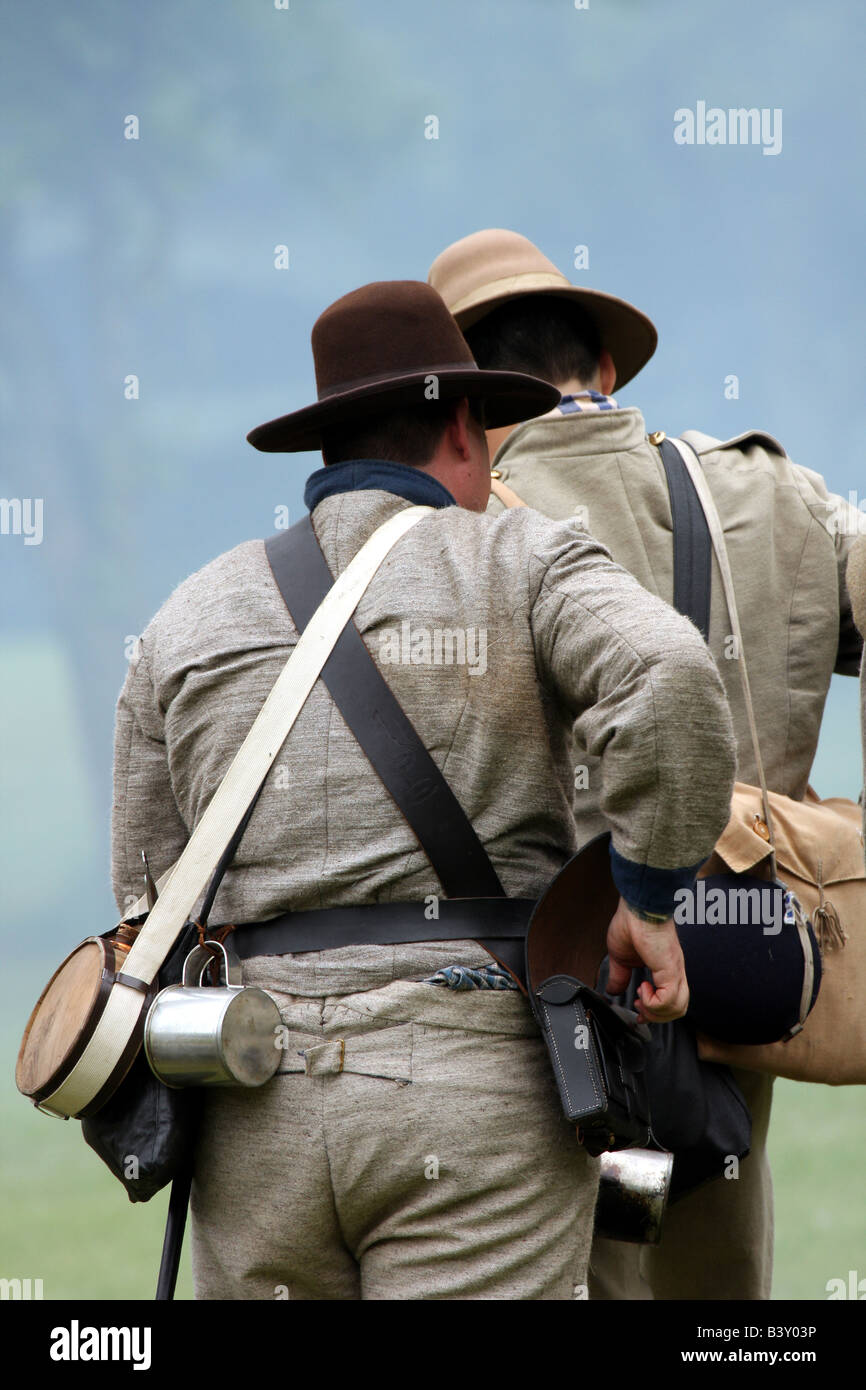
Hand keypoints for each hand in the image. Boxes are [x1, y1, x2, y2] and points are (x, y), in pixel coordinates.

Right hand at [605, 896, 688, 1022]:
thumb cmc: (632, 923)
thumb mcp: (620, 957)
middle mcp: (674, 972)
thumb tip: (612, 990)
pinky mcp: (670, 970)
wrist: (638, 907)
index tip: (640, 1015)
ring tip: (641, 997)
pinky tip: (642, 988)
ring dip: (654, 1011)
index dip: (656, 1014)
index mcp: (665, 969)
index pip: (671, 1002)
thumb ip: (619, 976)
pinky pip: (668, 1000)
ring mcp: (674, 971)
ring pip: (678, 1008)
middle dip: (655, 1016)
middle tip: (640, 1009)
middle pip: (678, 1009)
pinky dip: (653, 1002)